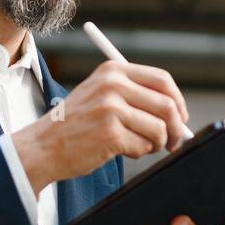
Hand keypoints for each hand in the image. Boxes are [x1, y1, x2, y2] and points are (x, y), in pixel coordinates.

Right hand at [12, 60, 189, 192]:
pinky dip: (139, 153)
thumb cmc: (78, 125)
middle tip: (172, 142)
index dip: (178, 101)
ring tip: (138, 146)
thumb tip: (178, 114)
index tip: (180, 118)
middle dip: (175, 127)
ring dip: (155, 143)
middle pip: (167, 104)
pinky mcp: (110, 133)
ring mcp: (111, 108)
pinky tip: (121, 151)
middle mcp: (113, 85)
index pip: (162, 80)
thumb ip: (137, 97)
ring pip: (159, 128)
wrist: (43, 146)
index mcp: (113, 71)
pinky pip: (144, 146)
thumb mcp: (102, 95)